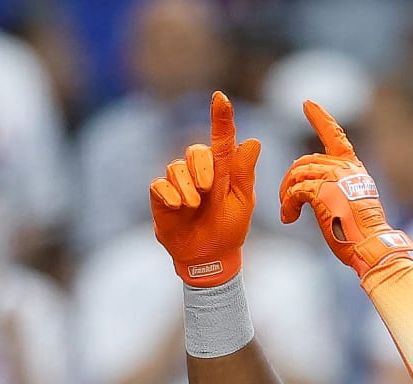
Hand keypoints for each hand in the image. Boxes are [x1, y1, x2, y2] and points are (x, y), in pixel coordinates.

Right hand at [150, 91, 261, 286]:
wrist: (209, 256)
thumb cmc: (229, 227)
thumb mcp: (242, 202)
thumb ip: (244, 173)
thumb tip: (254, 141)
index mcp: (224, 169)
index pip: (222, 139)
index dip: (221, 118)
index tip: (220, 97)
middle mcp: (199, 171)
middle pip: (195, 150)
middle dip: (201, 166)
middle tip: (208, 188)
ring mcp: (179, 182)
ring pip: (176, 167)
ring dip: (186, 186)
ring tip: (193, 205)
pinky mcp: (162, 196)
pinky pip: (159, 184)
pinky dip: (169, 194)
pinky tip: (177, 206)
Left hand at [279, 101, 412, 278]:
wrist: (371, 246)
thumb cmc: (361, 233)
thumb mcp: (350, 201)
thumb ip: (335, 186)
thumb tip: (308, 185)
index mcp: (353, 168)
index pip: (335, 135)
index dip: (320, 118)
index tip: (307, 103)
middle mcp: (345, 168)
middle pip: (305, 161)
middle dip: (290, 180)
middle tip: (286, 201)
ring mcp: (334, 178)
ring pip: (297, 175)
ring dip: (287, 195)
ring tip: (289, 213)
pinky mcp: (323, 192)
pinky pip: (296, 191)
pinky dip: (288, 205)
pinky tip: (290, 219)